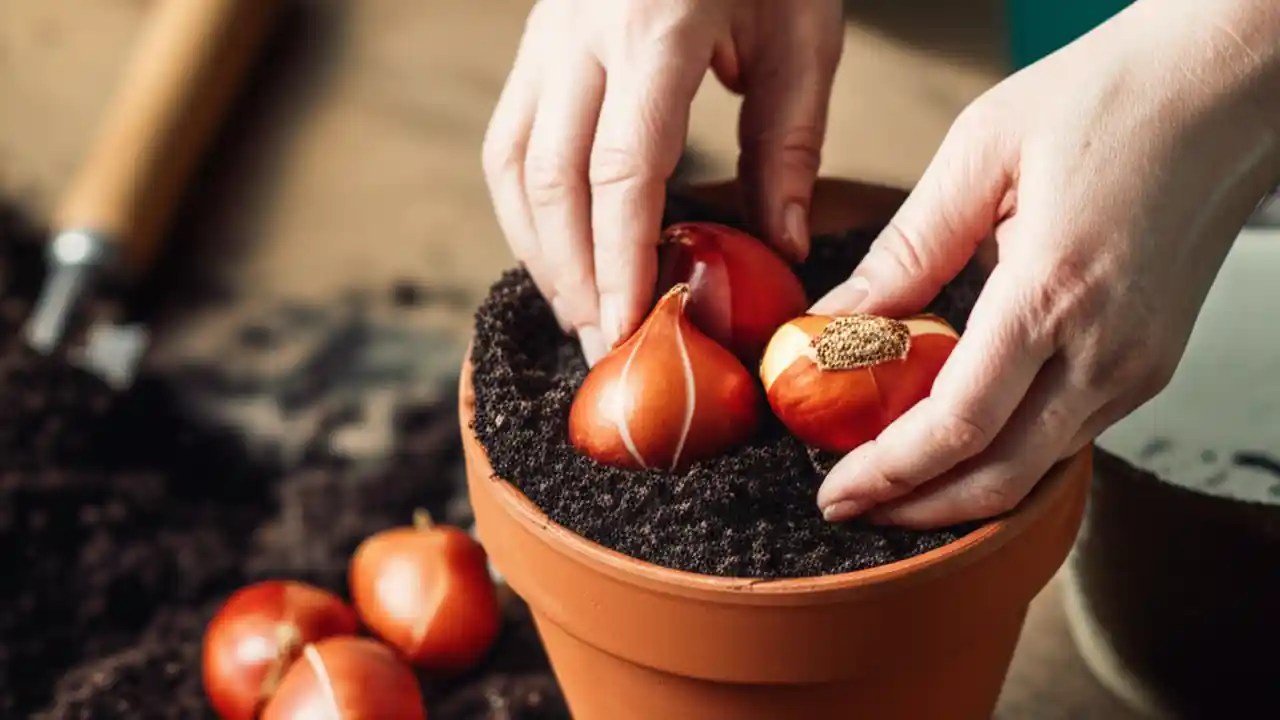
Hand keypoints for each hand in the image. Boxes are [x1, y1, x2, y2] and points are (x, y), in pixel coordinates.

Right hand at [482, 0, 842, 363]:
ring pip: (513, 165)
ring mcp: (545, 35)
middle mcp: (580, 31)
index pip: (621, 169)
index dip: (619, 261)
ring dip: (540, 251)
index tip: (628, 331)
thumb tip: (780, 248)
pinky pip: (508, 139)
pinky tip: (557, 251)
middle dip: (575, 276)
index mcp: (655, 25)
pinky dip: (525, 208)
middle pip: (552, 179)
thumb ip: (788, 141)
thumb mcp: (802, 34)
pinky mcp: (534, 44)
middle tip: (605, 348)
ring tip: (580, 314)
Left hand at [813, 0, 1279, 527]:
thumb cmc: (1116, 96)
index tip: (833, 492)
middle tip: (849, 505)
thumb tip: (838, 317)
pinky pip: (1066, 435)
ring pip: (1036, 467)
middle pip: (999, 476)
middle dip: (915, 506)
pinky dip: (1003, 455)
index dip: (887, 472)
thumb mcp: (983, 152)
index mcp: (1053, 293)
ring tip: (887, 478)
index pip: (957, 426)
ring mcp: (1136, 364)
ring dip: (957, 489)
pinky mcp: (1148, 362)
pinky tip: (955, 440)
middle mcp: (1105, 349)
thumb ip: (908, 248)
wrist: (1230, 85)